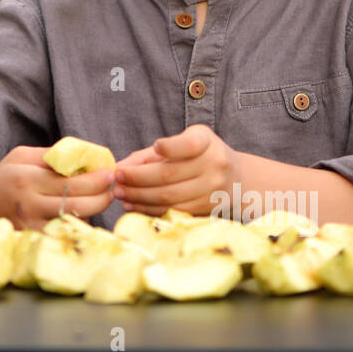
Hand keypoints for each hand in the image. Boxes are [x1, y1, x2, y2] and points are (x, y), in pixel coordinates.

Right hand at [0, 144, 115, 230]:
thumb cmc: (1, 179)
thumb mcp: (20, 157)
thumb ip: (51, 156)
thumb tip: (85, 156)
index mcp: (26, 179)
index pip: (70, 182)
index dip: (96, 180)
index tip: (111, 173)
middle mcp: (28, 204)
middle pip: (76, 203)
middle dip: (101, 196)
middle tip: (113, 188)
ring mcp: (30, 226)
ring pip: (73, 222)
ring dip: (93, 212)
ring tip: (103, 199)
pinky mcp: (32, 240)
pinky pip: (63, 234)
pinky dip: (78, 225)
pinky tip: (84, 214)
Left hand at [113, 124, 242, 216]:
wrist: (236, 179)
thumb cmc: (199, 155)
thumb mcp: (182, 143)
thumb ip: (151, 153)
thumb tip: (120, 167)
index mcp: (206, 141)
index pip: (189, 144)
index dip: (170, 147)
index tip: (155, 147)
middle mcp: (213, 164)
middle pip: (169, 174)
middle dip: (137, 178)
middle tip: (116, 178)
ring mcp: (212, 189)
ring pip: (169, 196)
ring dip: (139, 196)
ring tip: (119, 193)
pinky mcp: (206, 208)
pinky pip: (173, 210)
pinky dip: (149, 209)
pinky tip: (133, 204)